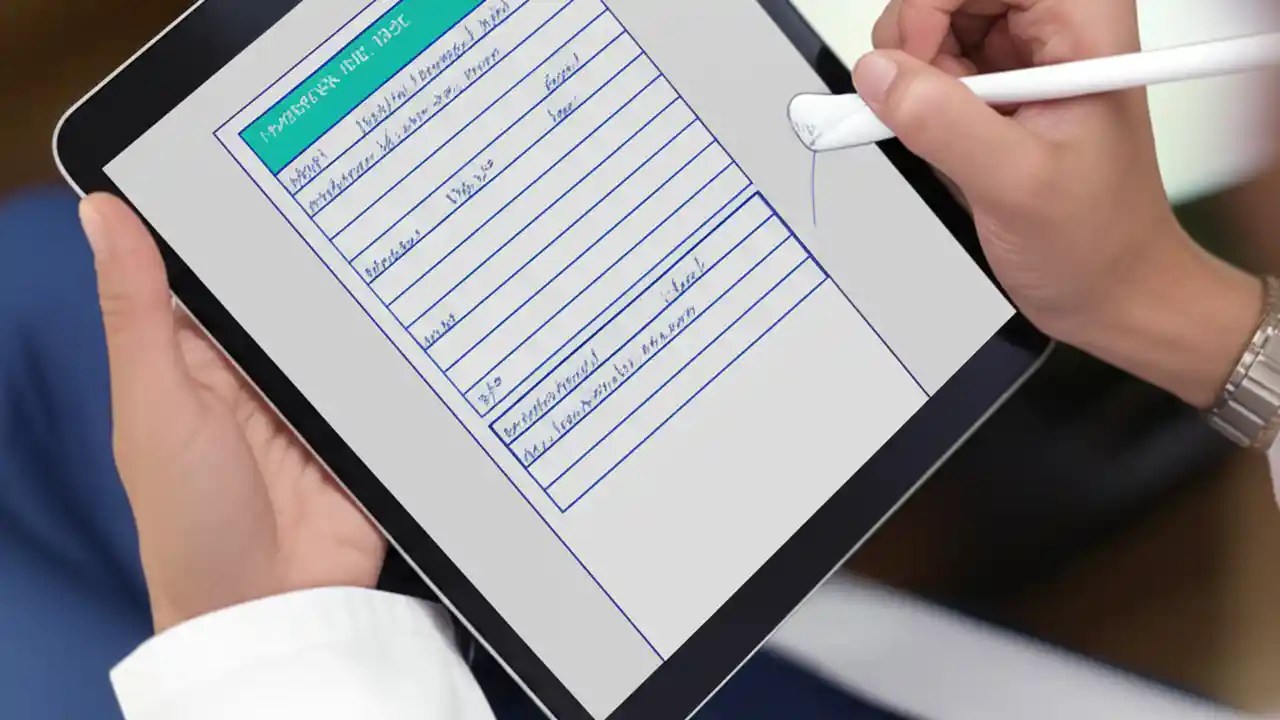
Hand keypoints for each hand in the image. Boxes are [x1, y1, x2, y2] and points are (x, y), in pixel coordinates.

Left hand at [80, 193, 385, 632]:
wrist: (274, 607)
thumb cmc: (191, 518)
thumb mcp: (157, 404)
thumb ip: (138, 311)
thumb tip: (102, 211)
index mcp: (194, 358)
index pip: (209, 267)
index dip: (226, 213)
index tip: (260, 147)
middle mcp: (255, 372)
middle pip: (285, 291)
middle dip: (314, 247)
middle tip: (353, 178)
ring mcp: (313, 397)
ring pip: (338, 324)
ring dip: (360, 293)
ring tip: (397, 226)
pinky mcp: (361, 425)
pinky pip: (381, 371)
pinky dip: (398, 345)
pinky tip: (423, 303)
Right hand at [859, 0, 1261, 407]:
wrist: (1109, 290)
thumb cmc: (1097, 241)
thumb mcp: (1015, 183)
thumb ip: (942, 123)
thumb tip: (878, 75)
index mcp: (1085, 23)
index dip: (934, 4)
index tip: (911, 62)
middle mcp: (1056, 29)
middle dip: (915, 38)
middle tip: (909, 100)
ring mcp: (1024, 57)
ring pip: (934, 24)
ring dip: (912, 73)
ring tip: (939, 132)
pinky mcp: (997, 89)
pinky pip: (932, 65)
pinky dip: (914, 98)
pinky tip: (938, 139)